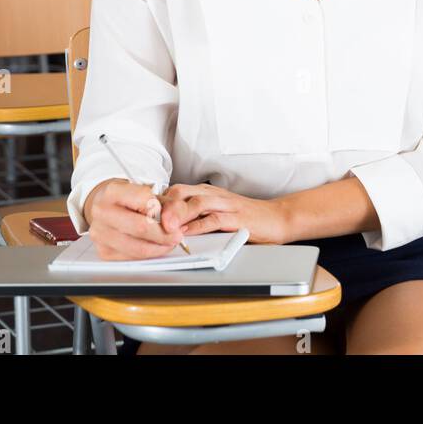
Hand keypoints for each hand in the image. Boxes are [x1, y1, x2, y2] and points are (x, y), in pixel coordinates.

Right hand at [83, 178, 183, 259]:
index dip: (161, 209)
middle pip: (141, 227)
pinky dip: (149, 255)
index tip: (169, 215)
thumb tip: (174, 225)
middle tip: (178, 235)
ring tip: (169, 242)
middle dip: (165, 234)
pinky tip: (155, 247)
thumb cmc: (131, 201)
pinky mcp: (103, 251)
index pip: (143, 198)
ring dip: (160, 247)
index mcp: (112, 192)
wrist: (107, 209)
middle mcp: (102, 212)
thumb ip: (168, 205)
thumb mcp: (151, 194)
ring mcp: (100, 233)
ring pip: (138, 248)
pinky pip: (133, 258)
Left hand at [159, 183, 291, 243]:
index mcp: (208, 193)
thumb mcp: (218, 212)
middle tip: (149, 218)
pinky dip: (198, 226)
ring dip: (178, 214)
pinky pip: (214, 220)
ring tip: (164, 225)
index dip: (158, 201)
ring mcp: (226, 205)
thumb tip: (168, 226)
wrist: (279, 217)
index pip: (176, 190)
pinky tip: (187, 233)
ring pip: (196, 203)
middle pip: (182, 192)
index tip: (143, 214)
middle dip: (163, 204)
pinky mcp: (237, 219)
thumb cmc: (248, 217)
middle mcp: (215, 195)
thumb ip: (196, 216)